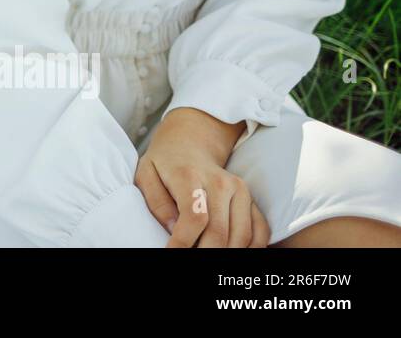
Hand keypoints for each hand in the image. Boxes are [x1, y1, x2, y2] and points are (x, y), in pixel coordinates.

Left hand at [136, 108, 269, 247]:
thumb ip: (156, 201)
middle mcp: (220, 182)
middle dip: (204, 253)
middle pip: (219, 232)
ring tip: (207, 260)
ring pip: (241, 236)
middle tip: (190, 262)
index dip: (184, 242)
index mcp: (190, 175)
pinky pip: (260, 231)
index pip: (195, 216)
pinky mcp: (251, 199)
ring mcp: (240, 191)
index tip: (172, 254)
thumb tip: (172, 227)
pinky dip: (250, 248)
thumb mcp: (146, 174)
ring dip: (227, 254)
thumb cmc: (164, 164)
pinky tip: (232, 252)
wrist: (189, 144)